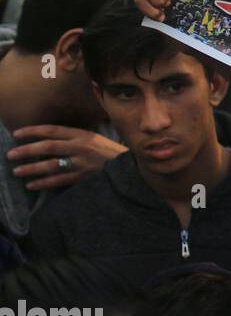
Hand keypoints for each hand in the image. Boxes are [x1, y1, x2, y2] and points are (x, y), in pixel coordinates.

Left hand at [7, 126, 126, 190]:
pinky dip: (44, 183)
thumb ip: (77, 138)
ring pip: (51, 165)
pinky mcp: (84, 178)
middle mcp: (81, 148)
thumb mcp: (96, 139)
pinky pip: (60, 181)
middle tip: (11, 154)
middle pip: (48, 147)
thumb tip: (52, 139)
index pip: (53, 130)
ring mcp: (82, 164)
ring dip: (32, 168)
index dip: (33, 131)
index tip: (17, 134)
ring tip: (17, 171)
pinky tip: (32, 185)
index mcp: (84, 135)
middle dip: (27, 150)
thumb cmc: (112, 154)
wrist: (132, 168)